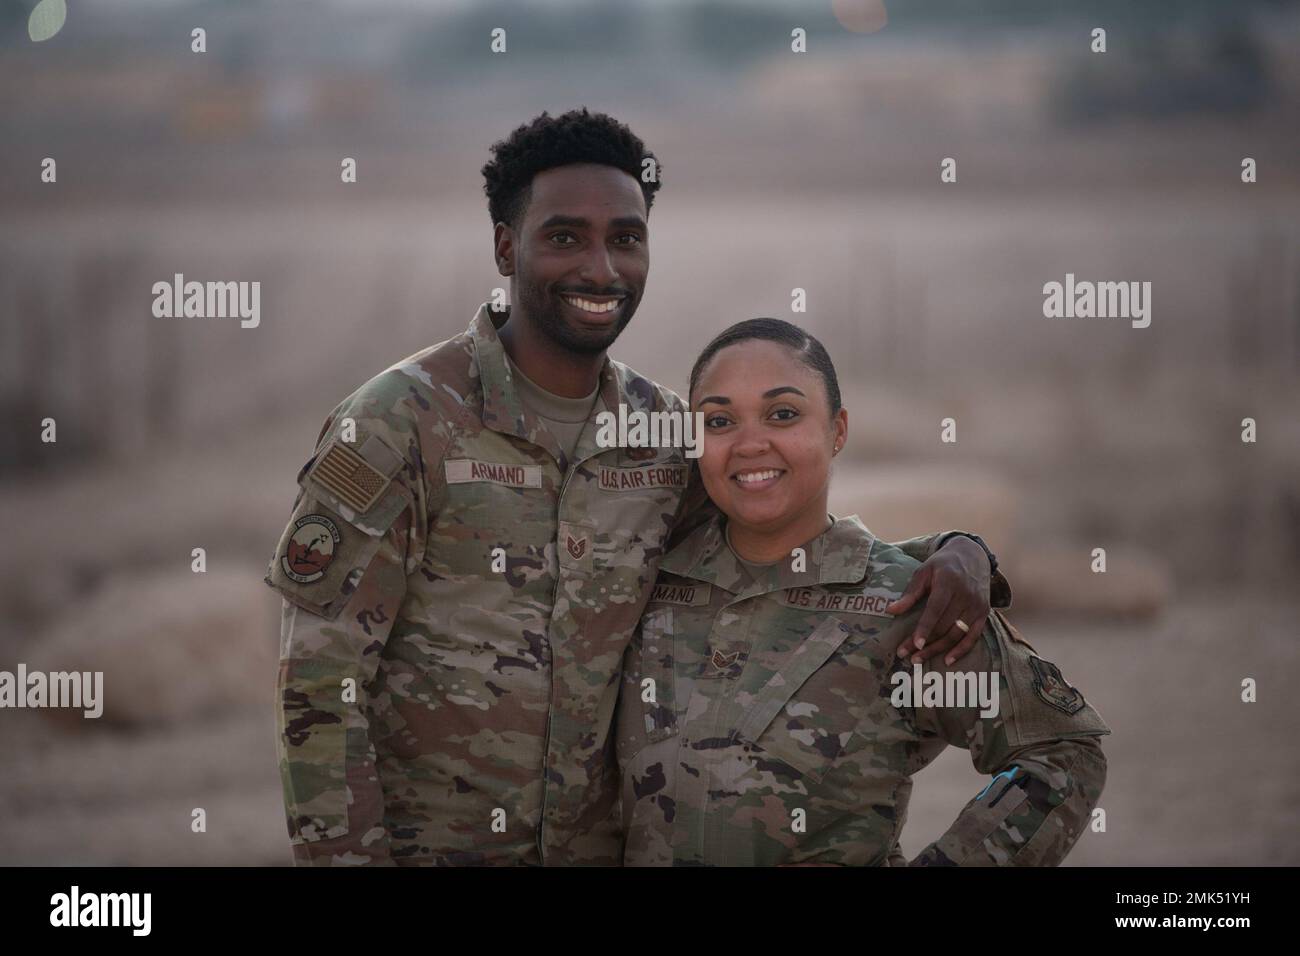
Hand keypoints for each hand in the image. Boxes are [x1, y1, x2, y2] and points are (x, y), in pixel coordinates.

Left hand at [887, 536, 990, 665]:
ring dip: (938, 649)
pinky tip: (947, 660)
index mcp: (949, 582)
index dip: (925, 628)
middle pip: (944, 625)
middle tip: (906, 654)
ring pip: (957, 634)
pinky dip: (961, 650)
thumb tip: (891, 611)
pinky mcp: (984, 613)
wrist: (973, 555)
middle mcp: (966, 595)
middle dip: (925, 643)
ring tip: (919, 659)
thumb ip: (910, 593)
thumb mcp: (924, 571)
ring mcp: (977, 605)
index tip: (914, 644)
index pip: (936, 609)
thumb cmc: (943, 564)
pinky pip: (973, 636)